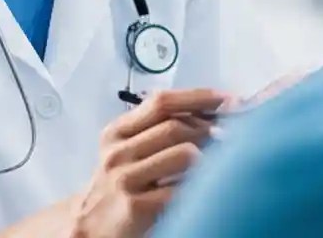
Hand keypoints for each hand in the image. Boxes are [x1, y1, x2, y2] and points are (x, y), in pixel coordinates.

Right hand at [71, 89, 225, 237]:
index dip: (199, 97)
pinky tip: (203, 189)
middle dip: (211, 129)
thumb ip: (156, 128)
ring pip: (185, 153)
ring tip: (219, 164)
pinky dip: (200, 186)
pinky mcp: (136, 207)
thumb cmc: (116, 186)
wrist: (88, 227)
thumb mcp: (125, 150)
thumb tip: (210, 112)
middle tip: (234, 135)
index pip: (161, 103)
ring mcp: (126, 179)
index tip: (228, 99)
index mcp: (116, 132)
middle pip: (176, 126)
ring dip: (209, 158)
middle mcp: (118, 153)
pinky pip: (183, 189)